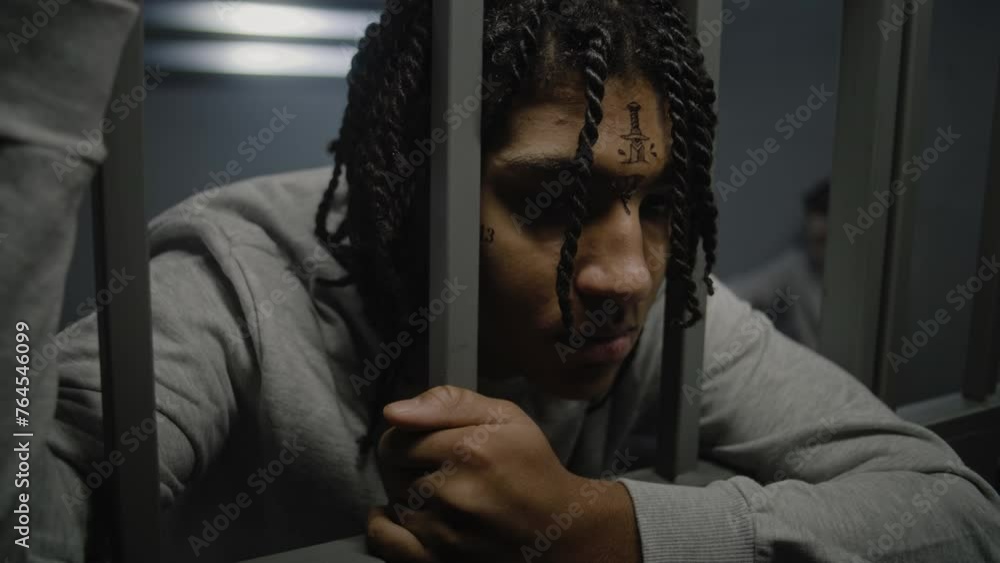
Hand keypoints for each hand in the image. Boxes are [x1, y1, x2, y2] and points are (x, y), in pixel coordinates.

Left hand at [366, 385, 638, 562]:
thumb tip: (393, 412)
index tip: (431, 441)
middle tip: (440, 466)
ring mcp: (444, 532)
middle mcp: (453, 493)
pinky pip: (386, 542)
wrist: (559, 529)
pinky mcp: (439, 560)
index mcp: (469, 450)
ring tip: (444, 492)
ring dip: (408, 494)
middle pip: (391, 469)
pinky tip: (404, 516)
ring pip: (394, 500)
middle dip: (408, 463)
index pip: (396, 438)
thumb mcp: (504, 416)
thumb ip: (448, 402)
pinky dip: (385, 527)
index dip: (408, 436)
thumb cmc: (530, 466)